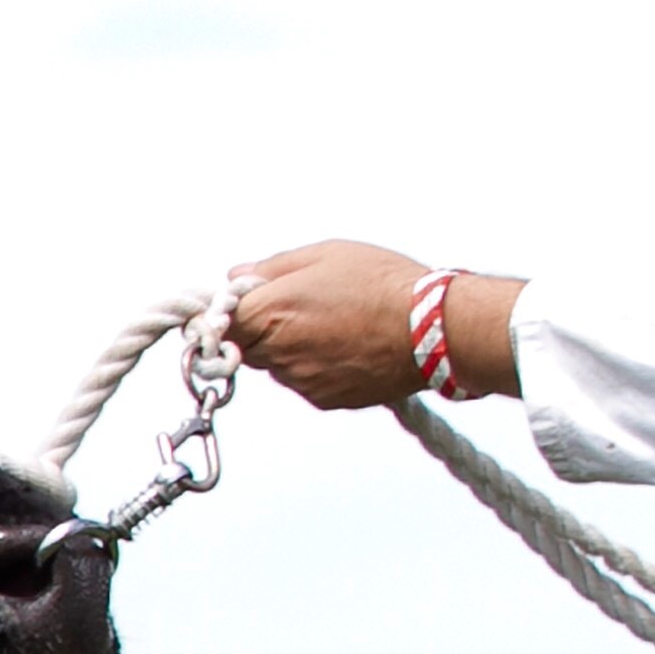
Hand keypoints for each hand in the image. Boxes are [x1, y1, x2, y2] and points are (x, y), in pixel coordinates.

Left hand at [228, 241, 518, 409]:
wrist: (435, 328)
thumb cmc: (384, 283)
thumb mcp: (326, 254)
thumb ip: (272, 267)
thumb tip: (236, 276)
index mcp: (270, 313)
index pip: (219, 324)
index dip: (229, 313)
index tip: (243, 304)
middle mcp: (278, 353)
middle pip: (245, 347)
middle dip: (262, 329)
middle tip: (302, 307)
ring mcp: (300, 381)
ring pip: (277, 366)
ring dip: (292, 348)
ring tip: (337, 323)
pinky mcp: (322, 399)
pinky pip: (305, 381)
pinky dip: (318, 366)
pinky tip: (350, 345)